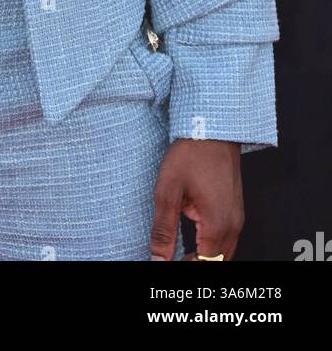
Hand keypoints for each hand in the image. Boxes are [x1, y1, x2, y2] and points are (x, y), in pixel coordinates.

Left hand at [150, 138, 243, 260]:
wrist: (212, 128)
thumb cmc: (191, 154)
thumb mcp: (168, 191)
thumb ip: (163, 229)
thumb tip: (158, 258)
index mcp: (217, 224)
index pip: (203, 264)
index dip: (184, 267)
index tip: (167, 263)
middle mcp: (233, 224)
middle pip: (217, 262)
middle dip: (195, 264)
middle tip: (172, 259)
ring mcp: (237, 217)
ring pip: (224, 253)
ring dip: (205, 257)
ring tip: (180, 253)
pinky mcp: (236, 209)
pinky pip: (228, 238)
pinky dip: (212, 246)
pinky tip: (196, 239)